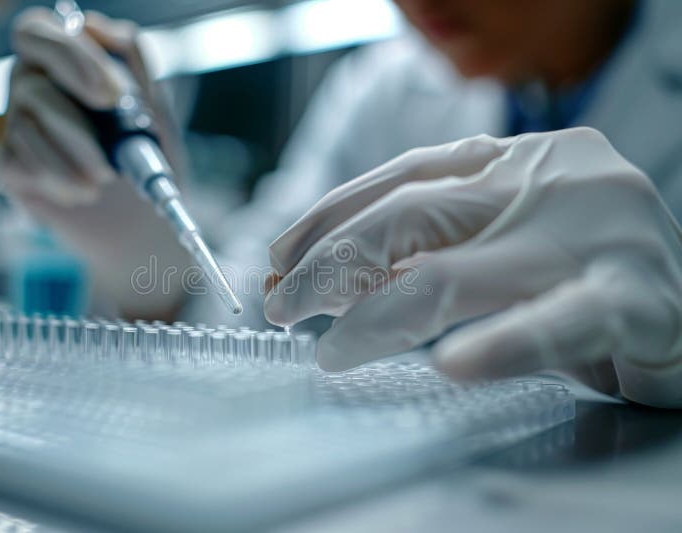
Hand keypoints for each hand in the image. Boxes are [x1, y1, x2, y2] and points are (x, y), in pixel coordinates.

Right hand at [1, 7, 182, 205]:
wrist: (143, 214)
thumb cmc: (147, 151)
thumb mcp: (154, 104)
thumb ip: (131, 57)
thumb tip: (93, 26)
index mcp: (64, 59)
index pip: (38, 32)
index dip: (70, 56)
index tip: (112, 95)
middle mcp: (33, 84)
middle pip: (26, 81)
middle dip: (70, 119)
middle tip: (106, 155)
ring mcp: (18, 123)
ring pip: (26, 126)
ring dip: (73, 157)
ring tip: (106, 179)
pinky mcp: (11, 164)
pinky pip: (20, 164)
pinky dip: (59, 180)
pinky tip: (82, 192)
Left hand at [264, 128, 681, 407]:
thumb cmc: (591, 272)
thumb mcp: (507, 239)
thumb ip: (436, 245)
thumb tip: (329, 271)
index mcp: (521, 158)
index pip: (404, 175)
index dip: (331, 214)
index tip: (281, 254)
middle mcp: (554, 180)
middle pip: (411, 216)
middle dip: (330, 263)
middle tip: (282, 304)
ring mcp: (596, 236)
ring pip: (457, 273)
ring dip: (375, 315)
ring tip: (330, 348)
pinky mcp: (639, 301)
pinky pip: (560, 324)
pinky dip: (502, 345)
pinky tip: (454, 367)